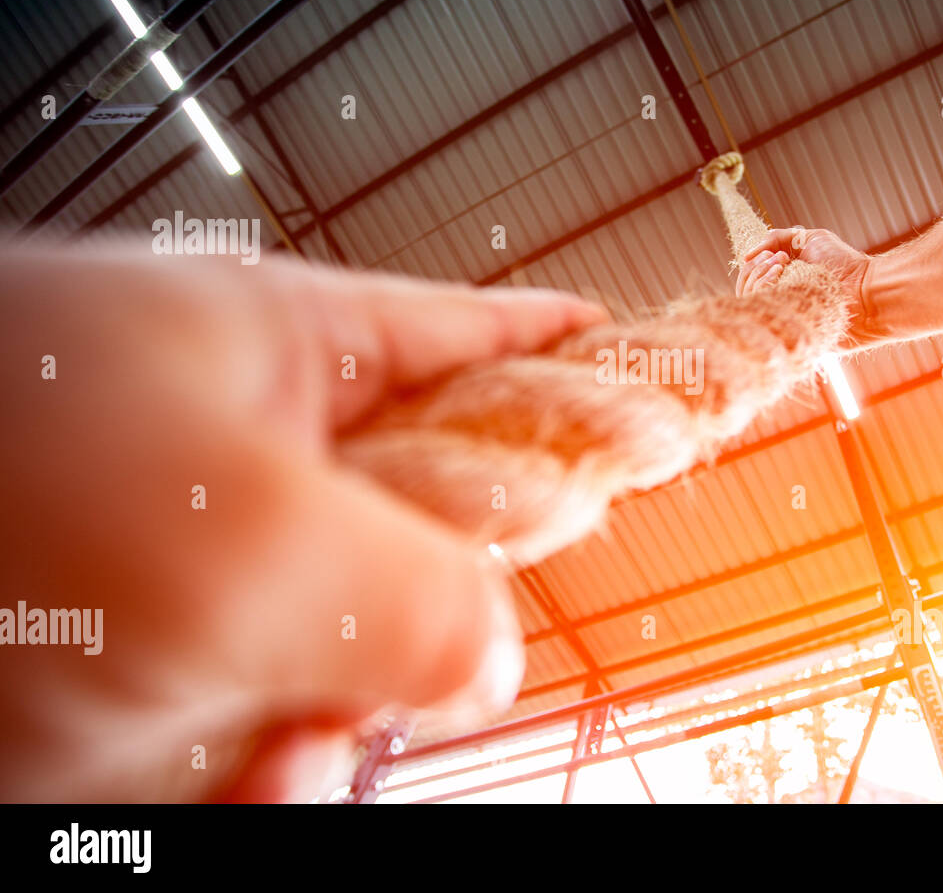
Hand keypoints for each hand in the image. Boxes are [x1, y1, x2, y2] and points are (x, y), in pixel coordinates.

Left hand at [0, 239, 606, 801]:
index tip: (629, 359)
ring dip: (337, 713)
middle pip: (421, 505)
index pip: (467, 334)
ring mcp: (185, 539)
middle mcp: (237, 437)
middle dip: (442, 603)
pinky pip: (252, 704)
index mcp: (273, 348)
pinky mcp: (136, 639)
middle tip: (439, 657)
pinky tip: (251, 785)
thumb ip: (417, 594)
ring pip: (340, 630)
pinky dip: (263, 765)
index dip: (560, 353)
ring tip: (290, 757)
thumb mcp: (242, 548)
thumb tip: (488, 655)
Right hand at [736, 226, 874, 343]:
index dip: (755, 264)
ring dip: (762, 281)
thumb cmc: (844, 263)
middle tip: (781, 262)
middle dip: (758, 270)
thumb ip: (777, 238)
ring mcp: (784, 317)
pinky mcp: (790, 334)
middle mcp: (780, 299)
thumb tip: (746, 256)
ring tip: (784, 271)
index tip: (774, 256)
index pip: (749, 277)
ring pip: (750, 304)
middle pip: (745, 289)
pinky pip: (763, 320)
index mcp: (782, 281)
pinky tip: (785, 286)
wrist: (867, 291)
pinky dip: (767, 299)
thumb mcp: (810, 239)